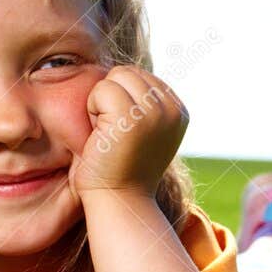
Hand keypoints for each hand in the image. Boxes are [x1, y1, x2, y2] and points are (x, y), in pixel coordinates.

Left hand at [70, 65, 187, 197]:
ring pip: (116, 77)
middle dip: (112, 98)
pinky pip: (102, 89)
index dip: (121, 100)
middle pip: (127, 72)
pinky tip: (102, 136)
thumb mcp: (144, 131)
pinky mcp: (134, 117)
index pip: (139, 76)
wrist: (118, 201)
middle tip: (114, 134)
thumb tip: (123, 70)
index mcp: (179, 111)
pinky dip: (93, 110)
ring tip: (109, 134)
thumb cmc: (122, 168)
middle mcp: (173, 109)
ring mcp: (156, 112)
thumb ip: (145, 102)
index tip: (125, 134)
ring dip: (101, 103)